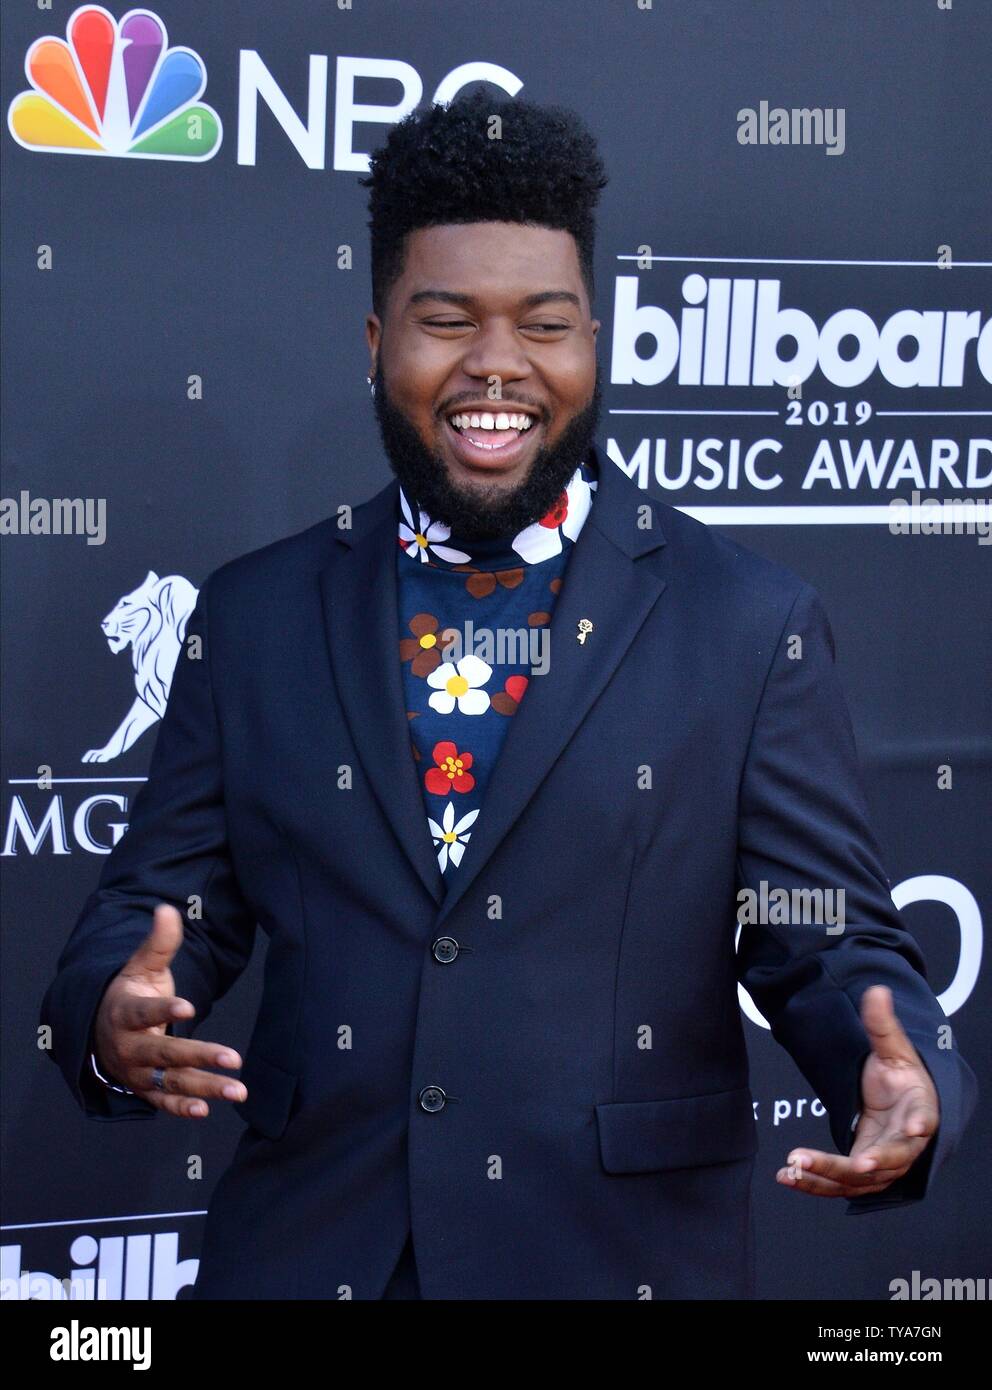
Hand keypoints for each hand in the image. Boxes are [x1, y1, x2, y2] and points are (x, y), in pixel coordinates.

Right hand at [92, 903, 245, 1118]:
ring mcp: (135, 1072)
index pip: (144, 1012)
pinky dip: (181, 1107)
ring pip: (170, 1081)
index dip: (164, 1010)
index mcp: (124, 1012)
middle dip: (199, 1056)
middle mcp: (128, 1046)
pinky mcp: (143, 1089)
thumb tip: (167, 909)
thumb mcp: (140, 966)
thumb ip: (158, 942)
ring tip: (236, 1089)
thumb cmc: (129, 993)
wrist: (100, 1029)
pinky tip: (206, 1109)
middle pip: (164, 1053)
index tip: (188, 1008)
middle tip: (233, 1058)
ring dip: (203, 1087)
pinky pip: (163, 1101)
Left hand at [776, 984, 938, 1197]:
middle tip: (835, 1160)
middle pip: (885, 1160)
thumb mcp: (894, 1050)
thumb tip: (877, 991)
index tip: (914, 1128)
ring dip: (824, 1178)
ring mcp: (883, 1164)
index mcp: (919, 1112)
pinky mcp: (862, 1175)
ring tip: (792, 1168)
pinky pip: (839, 1185)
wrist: (900, 1105)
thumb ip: (882, 1025)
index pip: (923, 1120)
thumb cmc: (902, 1079)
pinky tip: (785, 1176)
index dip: (918, 1125)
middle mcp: (904, 1145)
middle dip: (856, 1163)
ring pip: (857, 1181)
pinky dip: (813, 1184)